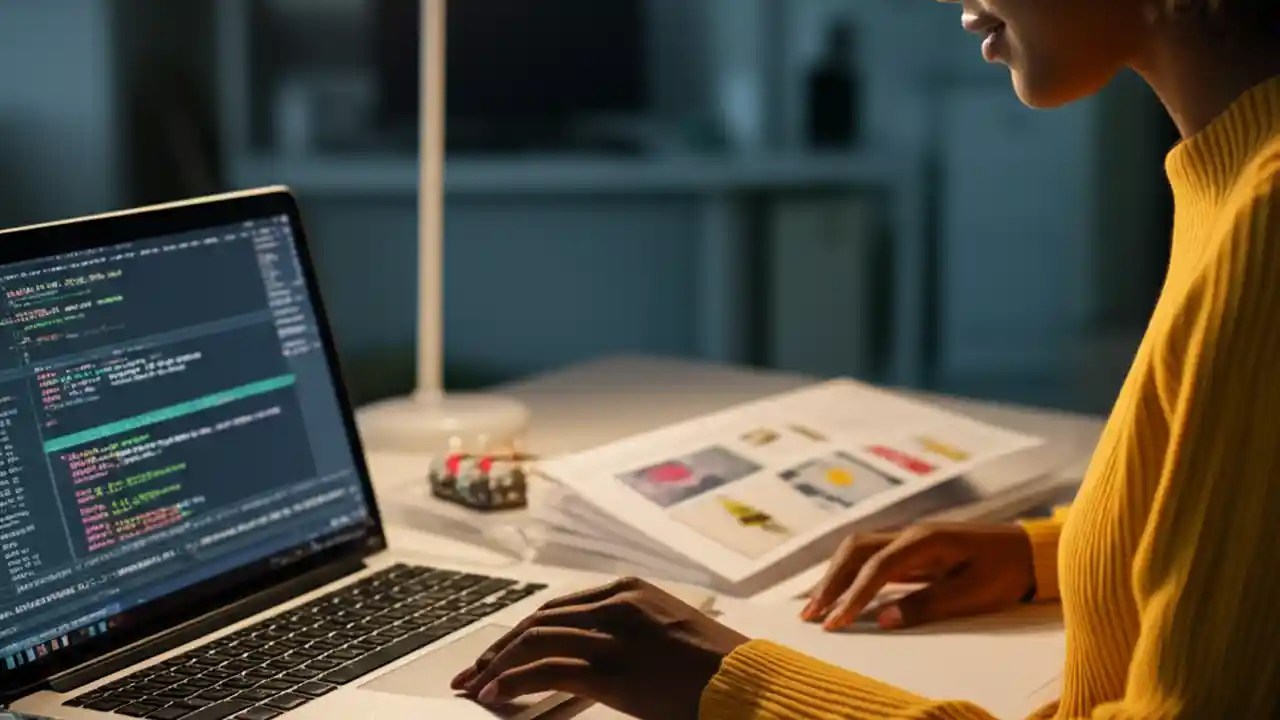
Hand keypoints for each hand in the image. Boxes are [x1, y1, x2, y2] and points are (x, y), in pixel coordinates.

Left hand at [451, 577, 748, 719]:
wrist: (751, 685)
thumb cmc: (719, 672)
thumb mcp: (671, 641)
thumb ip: (635, 641)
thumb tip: (600, 664)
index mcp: (632, 591)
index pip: (561, 608)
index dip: (525, 631)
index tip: (501, 654)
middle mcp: (618, 603)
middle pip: (541, 620)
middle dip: (502, 647)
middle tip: (473, 671)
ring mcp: (614, 634)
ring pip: (536, 640)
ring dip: (497, 665)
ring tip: (474, 685)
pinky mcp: (612, 668)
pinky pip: (547, 669)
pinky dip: (513, 681)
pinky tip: (494, 695)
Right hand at [802, 522, 1035, 630]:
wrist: (1029, 551)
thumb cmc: (1005, 572)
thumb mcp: (971, 594)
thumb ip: (926, 605)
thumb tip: (881, 619)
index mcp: (924, 541)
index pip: (876, 568)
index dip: (852, 595)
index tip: (835, 623)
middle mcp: (910, 533)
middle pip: (855, 550)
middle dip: (830, 582)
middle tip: (810, 614)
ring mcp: (909, 538)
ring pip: (858, 549)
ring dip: (834, 575)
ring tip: (815, 605)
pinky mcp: (912, 548)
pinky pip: (871, 556)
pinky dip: (849, 572)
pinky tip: (840, 590)